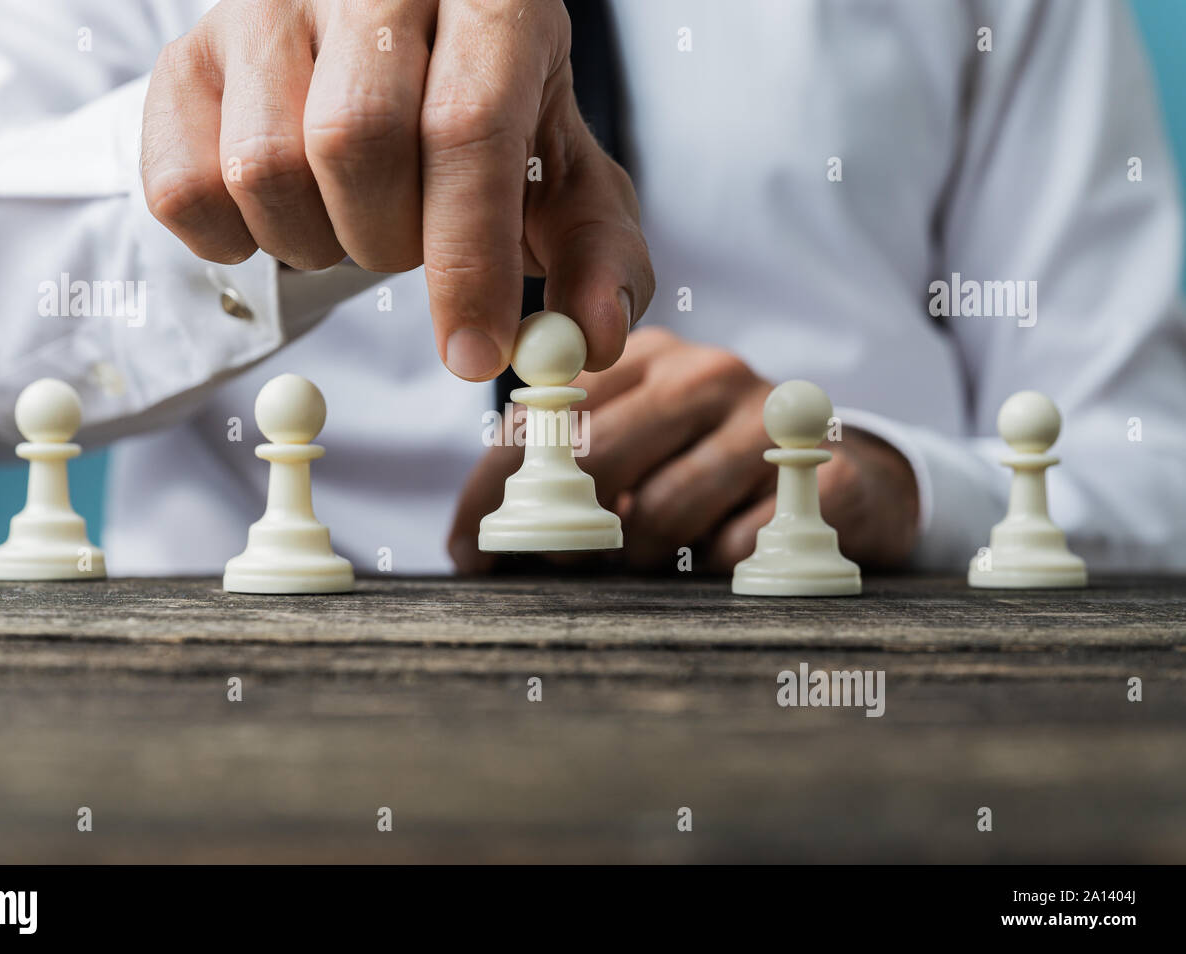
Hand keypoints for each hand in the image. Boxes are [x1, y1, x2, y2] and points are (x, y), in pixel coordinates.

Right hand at [140, 0, 653, 379]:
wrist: (394, 57)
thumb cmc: (495, 124)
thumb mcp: (566, 182)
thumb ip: (598, 258)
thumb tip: (595, 339)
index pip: (465, 126)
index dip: (468, 258)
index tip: (474, 353)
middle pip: (355, 141)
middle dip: (388, 242)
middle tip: (406, 247)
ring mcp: (263, 5)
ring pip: (264, 168)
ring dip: (315, 243)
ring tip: (352, 220)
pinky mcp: (187, 54)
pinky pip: (183, 188)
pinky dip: (237, 243)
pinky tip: (290, 216)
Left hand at [448, 327, 919, 571]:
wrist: (849, 477)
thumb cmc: (712, 472)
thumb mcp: (639, 451)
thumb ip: (564, 473)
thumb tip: (474, 545)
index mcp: (646, 356)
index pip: (544, 415)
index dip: (495, 488)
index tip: (467, 551)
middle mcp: (705, 372)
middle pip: (597, 456)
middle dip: (558, 528)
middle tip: (553, 565)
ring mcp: (767, 418)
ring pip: (659, 511)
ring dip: (639, 555)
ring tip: (651, 557)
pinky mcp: (824, 470)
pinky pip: (735, 546)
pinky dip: (713, 567)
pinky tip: (720, 560)